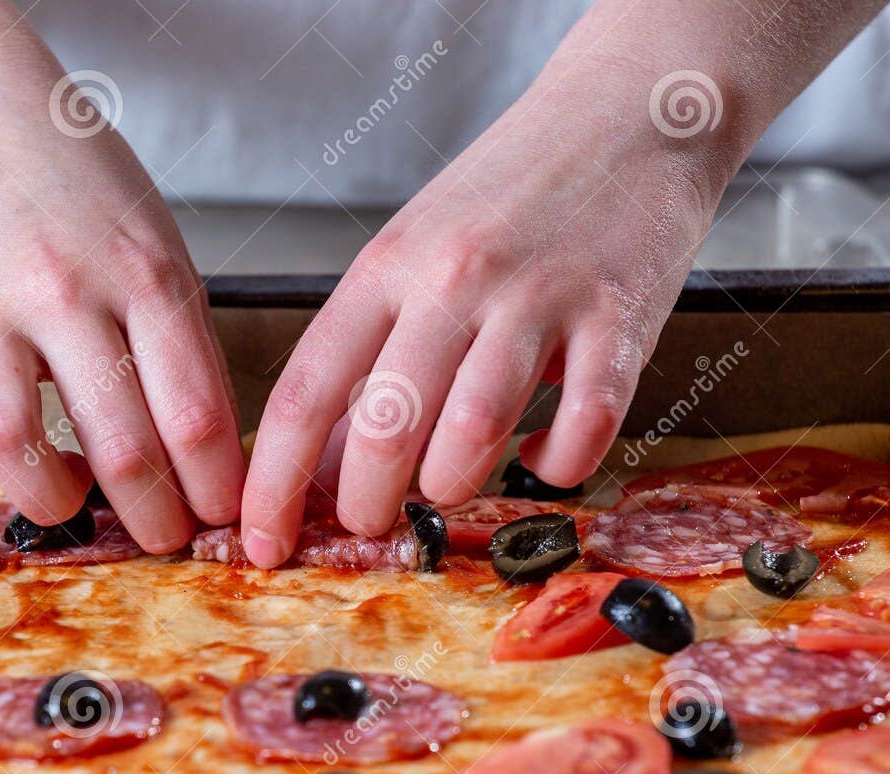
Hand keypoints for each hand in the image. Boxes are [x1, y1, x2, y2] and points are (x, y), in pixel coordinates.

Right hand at [0, 76, 241, 551]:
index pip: (195, 412)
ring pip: (15, 447)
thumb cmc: (69, 181)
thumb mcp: (154, 240)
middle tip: (160, 536)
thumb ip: (175, 337)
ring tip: (67, 500)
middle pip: (122, 445)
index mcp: (142, 273)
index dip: (213, 486)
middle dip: (153, 517)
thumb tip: (200, 450)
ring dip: (51, 501)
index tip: (218, 517)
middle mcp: (62, 292)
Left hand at [240, 66, 731, 563]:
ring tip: (449, 488)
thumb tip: (318, 472)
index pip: (306, 391)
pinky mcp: (621, 321)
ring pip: (473, 436)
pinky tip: (544, 457)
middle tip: (369, 522)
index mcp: (387, 267)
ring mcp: (539, 299)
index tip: (261, 542)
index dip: (274, 483)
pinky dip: (558, 467)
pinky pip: (585, 430)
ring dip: (453, 488)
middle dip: (365, 504)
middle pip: (385, 429)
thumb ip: (366, 359)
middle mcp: (454, 280)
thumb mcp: (411, 258)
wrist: (629, 114)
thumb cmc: (507, 198)